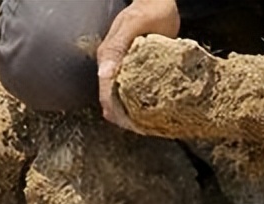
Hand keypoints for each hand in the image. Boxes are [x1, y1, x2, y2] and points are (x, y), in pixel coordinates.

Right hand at [96, 0, 180, 129]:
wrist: (160, 3)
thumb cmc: (149, 12)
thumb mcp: (133, 26)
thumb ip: (117, 47)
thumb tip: (103, 75)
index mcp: (108, 58)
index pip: (106, 92)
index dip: (115, 112)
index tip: (130, 126)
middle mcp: (113, 66)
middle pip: (113, 100)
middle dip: (124, 118)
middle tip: (143, 131)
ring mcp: (124, 69)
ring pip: (123, 98)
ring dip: (132, 114)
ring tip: (148, 127)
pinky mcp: (137, 70)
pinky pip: (136, 91)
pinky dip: (141, 104)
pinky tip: (153, 113)